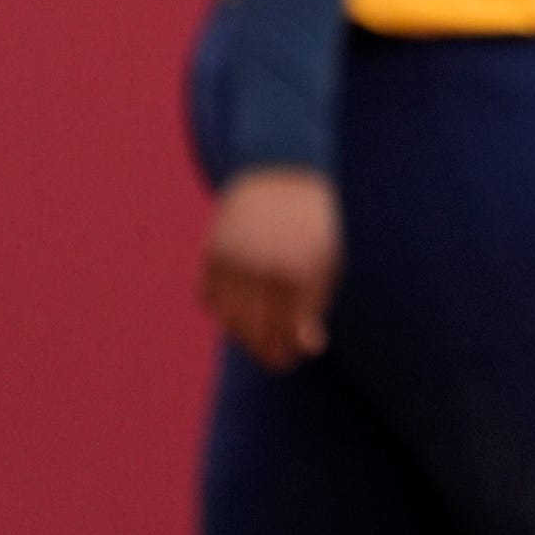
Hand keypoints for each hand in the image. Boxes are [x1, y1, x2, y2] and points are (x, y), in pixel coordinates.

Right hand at [200, 168, 338, 371]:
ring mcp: (232, 260)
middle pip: (253, 331)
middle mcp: (260, 268)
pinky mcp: (211, 253)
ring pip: (227, 319)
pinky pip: (208, 298)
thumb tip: (307, 348)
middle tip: (274, 359)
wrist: (280, 173)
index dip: (284, 352)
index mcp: (296, 271)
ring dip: (241, 335)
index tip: (289, 360)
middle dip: (263, 351)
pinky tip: (238, 310)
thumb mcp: (327, 260)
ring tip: (259, 335)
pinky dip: (220, 310)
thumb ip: (315, 306)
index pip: (284, 331)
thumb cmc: (311, 224)